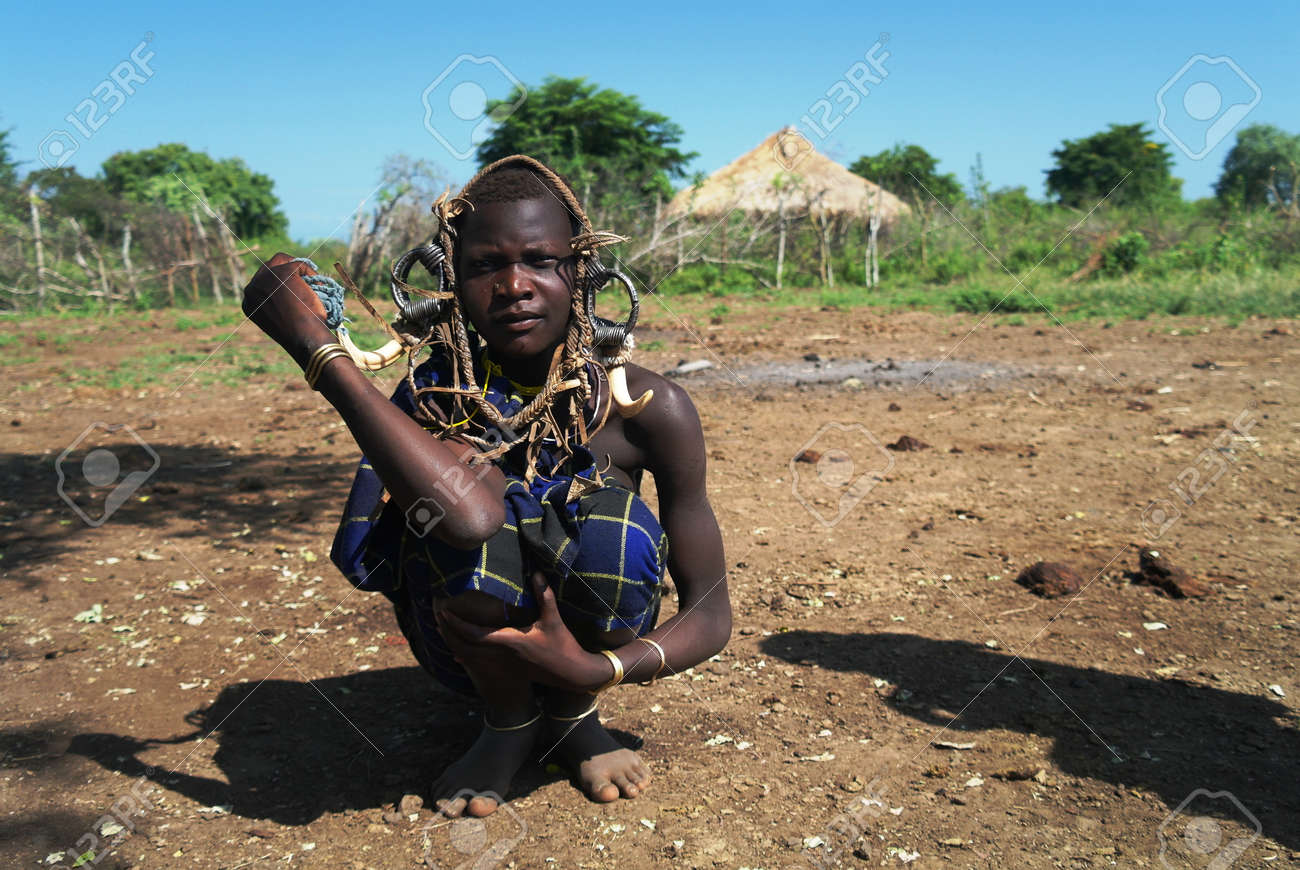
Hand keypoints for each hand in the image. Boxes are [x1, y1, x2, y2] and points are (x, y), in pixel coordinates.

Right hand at [241, 253, 334, 361]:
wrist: (305, 339)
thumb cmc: (299, 335)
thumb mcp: (281, 320)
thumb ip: (278, 304)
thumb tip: (290, 290)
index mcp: (249, 302)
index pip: (262, 281)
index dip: (280, 281)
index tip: (295, 285)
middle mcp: (251, 288)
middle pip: (270, 266)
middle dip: (288, 269)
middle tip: (305, 278)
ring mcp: (265, 278)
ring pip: (283, 261)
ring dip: (300, 272)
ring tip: (313, 288)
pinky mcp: (282, 272)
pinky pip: (299, 265)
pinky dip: (312, 275)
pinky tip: (317, 290)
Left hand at [434, 572, 608, 690]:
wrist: (571, 674)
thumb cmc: (563, 645)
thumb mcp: (553, 619)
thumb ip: (543, 595)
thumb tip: (536, 572)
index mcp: (510, 641)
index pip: (475, 634)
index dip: (457, 624)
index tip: (443, 612)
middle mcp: (502, 655)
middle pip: (466, 646)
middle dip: (449, 633)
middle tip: (436, 618)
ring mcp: (503, 665)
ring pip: (470, 657)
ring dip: (454, 644)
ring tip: (443, 631)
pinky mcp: (507, 670)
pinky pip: (479, 664)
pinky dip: (466, 656)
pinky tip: (457, 655)